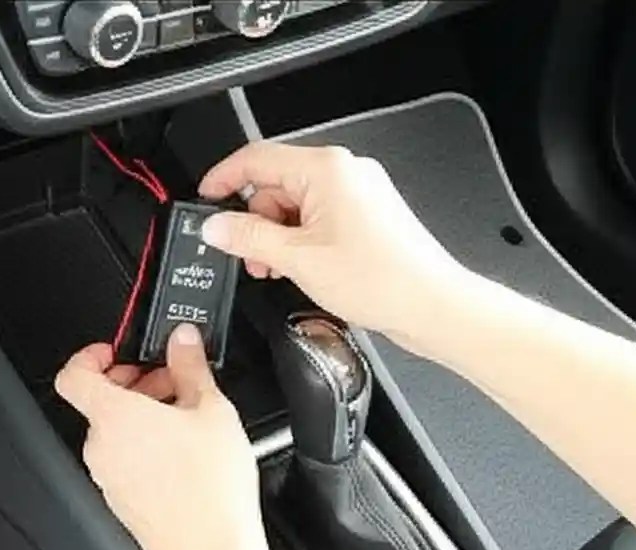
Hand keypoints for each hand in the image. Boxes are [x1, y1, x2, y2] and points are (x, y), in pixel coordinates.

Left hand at [54, 324, 265, 549]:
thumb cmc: (209, 490)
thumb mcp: (212, 409)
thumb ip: (190, 364)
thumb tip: (183, 340)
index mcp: (114, 417)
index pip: (73, 374)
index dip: (90, 355)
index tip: (116, 352)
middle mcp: (102, 446)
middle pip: (99, 401)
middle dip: (133, 383)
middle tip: (170, 380)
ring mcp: (107, 476)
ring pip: (114, 431)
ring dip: (142, 415)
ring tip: (186, 417)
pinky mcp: (119, 498)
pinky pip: (123, 459)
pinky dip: (144, 445)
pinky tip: (183, 451)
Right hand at [198, 142, 470, 352]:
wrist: (431, 305)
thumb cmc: (383, 279)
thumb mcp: (298, 259)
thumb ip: (248, 238)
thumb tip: (215, 225)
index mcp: (327, 169)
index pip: (257, 158)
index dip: (223, 178)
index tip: (204, 200)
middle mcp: (345, 172)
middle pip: (276, 183)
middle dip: (254, 220)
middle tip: (245, 255)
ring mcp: (358, 192)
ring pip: (296, 203)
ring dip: (276, 235)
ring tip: (275, 268)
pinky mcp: (365, 213)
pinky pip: (318, 216)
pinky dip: (300, 238)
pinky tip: (298, 266)